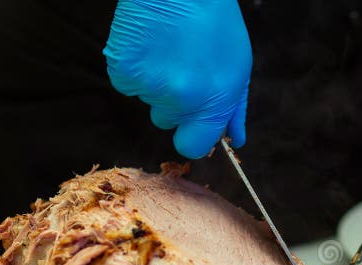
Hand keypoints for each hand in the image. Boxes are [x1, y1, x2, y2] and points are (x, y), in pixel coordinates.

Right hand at [104, 0, 251, 158]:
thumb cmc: (213, 19)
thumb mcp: (238, 67)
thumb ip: (233, 109)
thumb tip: (234, 139)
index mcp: (213, 103)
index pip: (193, 147)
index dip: (191, 136)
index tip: (191, 123)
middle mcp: (181, 101)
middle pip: (167, 121)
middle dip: (173, 102)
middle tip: (181, 65)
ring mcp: (150, 88)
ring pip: (148, 100)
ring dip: (155, 81)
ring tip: (167, 47)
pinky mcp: (123, 72)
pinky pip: (127, 84)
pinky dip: (135, 68)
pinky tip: (149, 44)